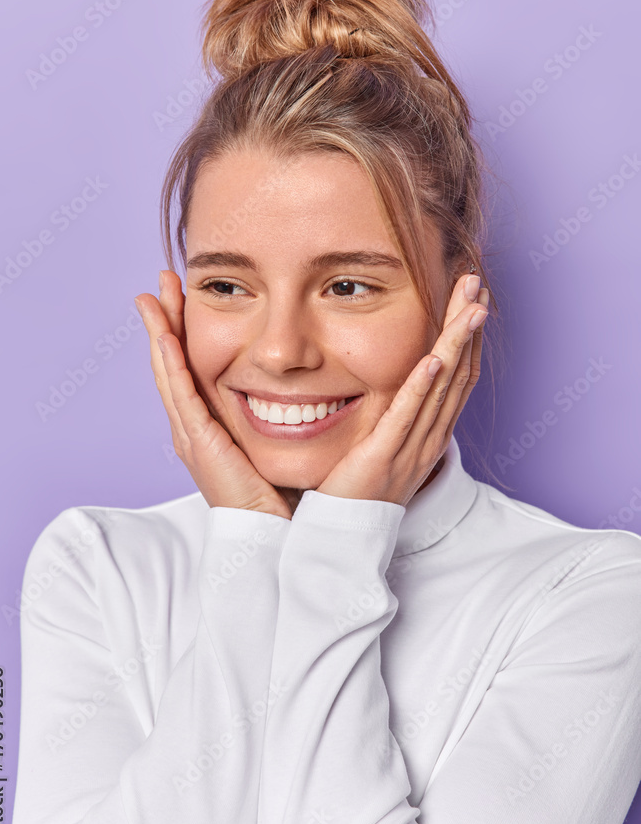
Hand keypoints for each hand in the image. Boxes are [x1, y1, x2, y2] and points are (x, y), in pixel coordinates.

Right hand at [134, 271, 294, 519]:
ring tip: (153, 296)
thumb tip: (302, 392)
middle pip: (171, 365)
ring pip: (169, 373)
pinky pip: (182, 395)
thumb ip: (283, 417)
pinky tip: (166, 336)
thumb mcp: (278, 445)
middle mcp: (193, 429)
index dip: (182, 332)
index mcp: (208, 429)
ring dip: (160, 332)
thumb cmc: (281, 495)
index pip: (189, 370)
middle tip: (160, 283)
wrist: (273, 535)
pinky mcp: (199, 443)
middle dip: (164, 322)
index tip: (182, 296)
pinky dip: (171, 364)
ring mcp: (192, 436)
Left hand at [314, 273, 488, 506]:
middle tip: (478, 283)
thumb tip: (393, 386)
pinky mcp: (383, 457)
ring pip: (443, 388)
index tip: (470, 298)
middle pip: (459, 373)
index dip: (467, 336)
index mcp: (429, 433)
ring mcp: (410, 448)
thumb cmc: (356, 492)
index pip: (458, 376)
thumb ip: (391, 417)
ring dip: (457, 344)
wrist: (345, 540)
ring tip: (470, 306)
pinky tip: (434, 356)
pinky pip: (407, 416)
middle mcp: (429, 438)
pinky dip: (422, 385)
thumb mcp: (383, 447)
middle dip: (468, 326)